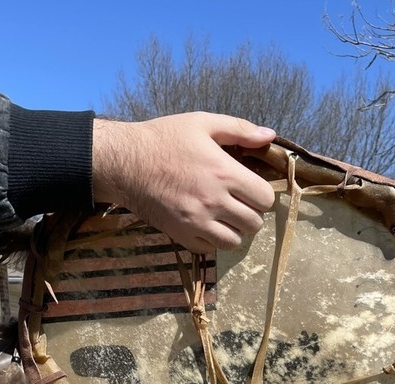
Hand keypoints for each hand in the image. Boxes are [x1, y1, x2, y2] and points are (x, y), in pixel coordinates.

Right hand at [92, 113, 275, 252]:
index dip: (261, 194)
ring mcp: (197, 223)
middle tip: (238, 203)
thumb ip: (239, 129)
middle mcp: (214, 202)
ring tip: (223, 216)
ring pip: (234, 242)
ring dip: (233, 230)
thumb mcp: (202, 123)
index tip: (250, 189)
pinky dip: (212, 240)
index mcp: (224, 173)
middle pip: (254, 224)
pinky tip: (205, 224)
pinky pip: (210, 249)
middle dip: (250, 213)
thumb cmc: (164, 139)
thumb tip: (269, 136)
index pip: (265, 199)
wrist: (125, 163)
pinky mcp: (182, 236)